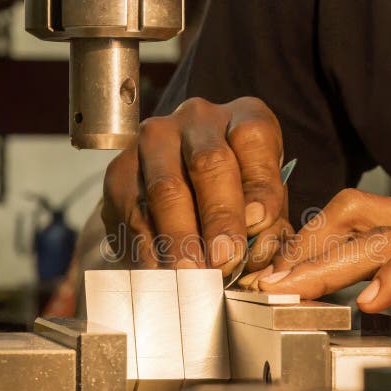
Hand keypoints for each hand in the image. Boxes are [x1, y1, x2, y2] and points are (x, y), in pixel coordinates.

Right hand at [102, 97, 292, 274]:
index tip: (261, 223)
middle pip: (208, 162)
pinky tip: (164, 271)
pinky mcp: (120, 169)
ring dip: (180, 238)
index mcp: (243, 116)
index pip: (253, 138)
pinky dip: (150, 246)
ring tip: (193, 274)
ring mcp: (153, 140)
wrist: (180, 192)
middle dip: (218, 217)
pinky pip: (133, 210)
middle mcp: (198, 119)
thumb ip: (270, 229)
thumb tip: (257, 252)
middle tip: (224, 260)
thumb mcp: (266, 206)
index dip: (259, 183)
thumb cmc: (238, 197)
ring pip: (165, 188)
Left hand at [258, 188, 390, 311]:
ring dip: (328, 263)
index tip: (282, 275)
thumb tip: (390, 313)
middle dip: (302, 252)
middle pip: (352, 222)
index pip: (357, 221)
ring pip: (379, 234)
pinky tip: (375, 300)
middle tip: (266, 283)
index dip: (314, 243)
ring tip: (292, 289)